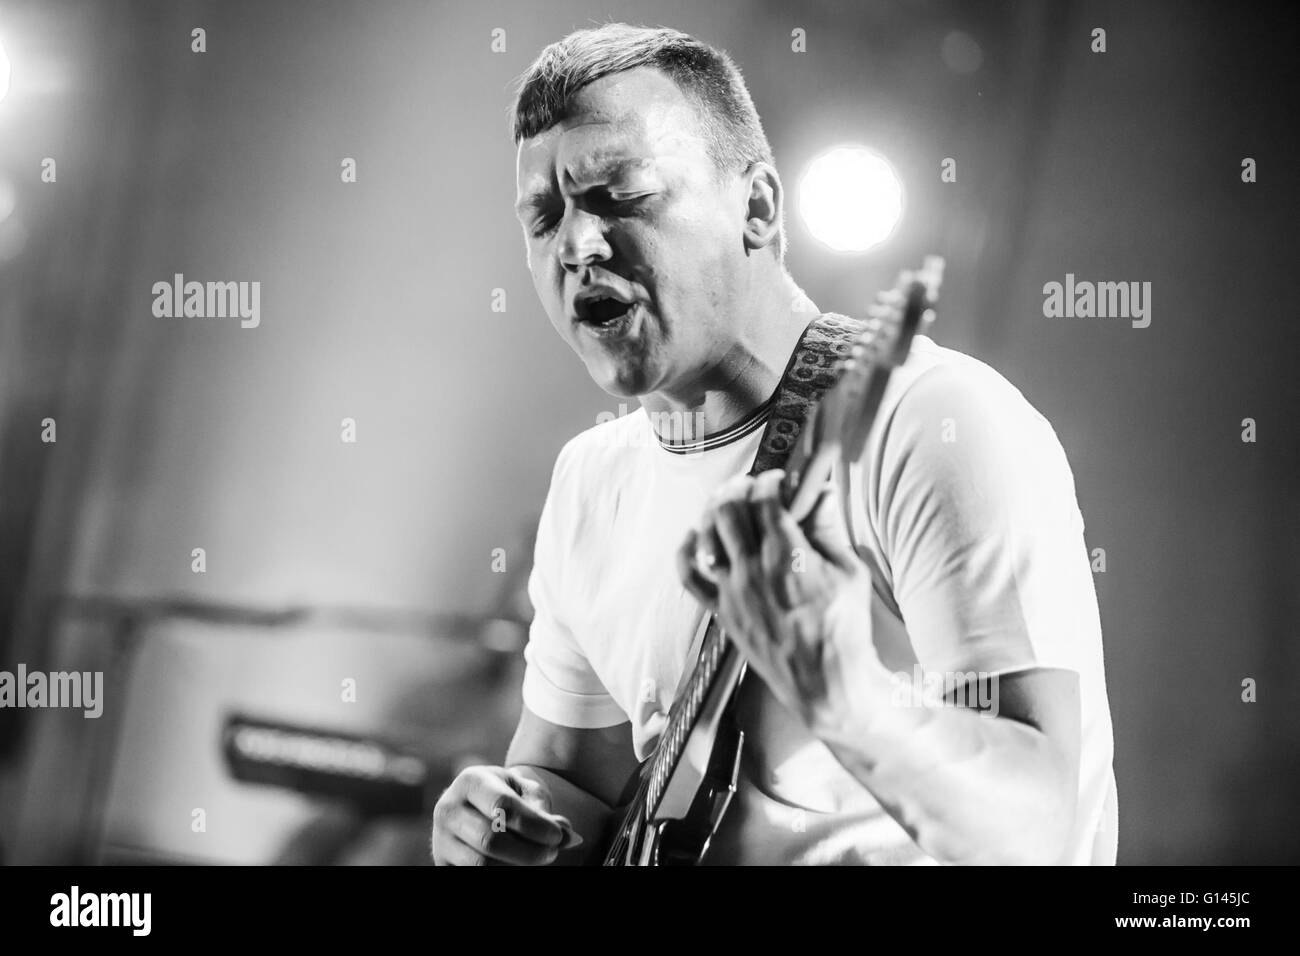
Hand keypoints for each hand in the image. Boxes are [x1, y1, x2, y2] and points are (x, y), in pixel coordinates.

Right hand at [431, 765, 581, 865]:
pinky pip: (474, 875)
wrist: (475, 806)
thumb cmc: (508, 797)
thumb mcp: (525, 792)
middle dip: (529, 851)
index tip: (558, 836)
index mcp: (470, 781)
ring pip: (481, 864)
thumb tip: (571, 837)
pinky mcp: (441, 863)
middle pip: (490, 840)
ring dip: (517, 866)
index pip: (502, 806)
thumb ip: (544, 811)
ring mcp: (440, 838)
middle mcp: (448, 808)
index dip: (534, 825)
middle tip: (553, 852)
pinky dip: (504, 872)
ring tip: (539, 859)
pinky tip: (519, 866)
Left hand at [676, 470, 884, 733]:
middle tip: (750, 486)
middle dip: (738, 488)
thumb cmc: (844, 628)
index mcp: (787, 555)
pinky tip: (694, 536)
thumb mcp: (850, 573)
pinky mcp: (722, 612)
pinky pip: (689, 577)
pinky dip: (686, 551)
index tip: (779, 480)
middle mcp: (752, 568)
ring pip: (707, 534)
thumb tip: (824, 490)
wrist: (824, 683)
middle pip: (729, 509)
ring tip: (727, 502)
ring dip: (714, 510)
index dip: (770, 481)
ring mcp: (732, 591)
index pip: (764, 498)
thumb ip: (830, 529)